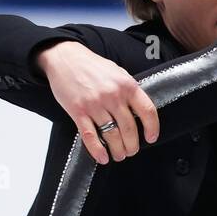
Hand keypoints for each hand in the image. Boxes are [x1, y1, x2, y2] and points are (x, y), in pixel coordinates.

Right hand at [36, 41, 159, 163]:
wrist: (64, 58)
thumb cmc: (92, 66)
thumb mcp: (118, 73)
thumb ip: (129, 91)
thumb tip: (139, 112)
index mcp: (127, 85)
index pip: (147, 111)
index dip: (152, 128)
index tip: (151, 138)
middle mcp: (113, 95)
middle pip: (129, 128)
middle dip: (132, 145)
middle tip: (132, 151)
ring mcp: (95, 104)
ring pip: (112, 135)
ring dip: (118, 150)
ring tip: (119, 155)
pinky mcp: (78, 111)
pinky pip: (90, 136)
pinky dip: (97, 150)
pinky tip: (103, 157)